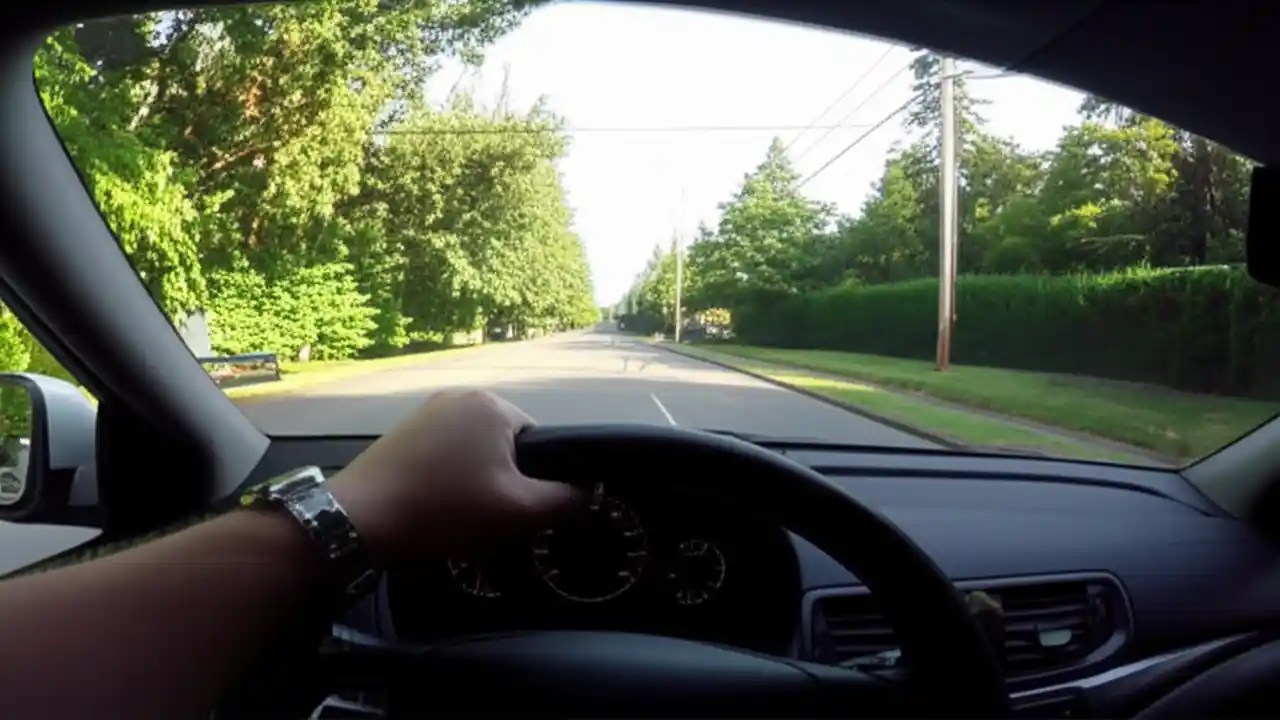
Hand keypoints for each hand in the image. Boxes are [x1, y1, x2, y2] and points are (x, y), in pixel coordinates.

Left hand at [328, 390, 582, 563]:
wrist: (359, 520)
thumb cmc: (446, 509)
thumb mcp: (518, 512)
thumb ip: (564, 501)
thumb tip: (589, 492)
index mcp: (493, 403)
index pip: (541, 441)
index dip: (539, 480)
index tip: (521, 510)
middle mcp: (460, 395)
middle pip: (507, 446)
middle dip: (506, 482)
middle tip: (491, 519)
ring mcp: (426, 411)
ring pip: (475, 454)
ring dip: (477, 484)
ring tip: (461, 517)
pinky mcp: (402, 432)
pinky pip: (445, 455)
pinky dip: (449, 481)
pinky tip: (437, 508)